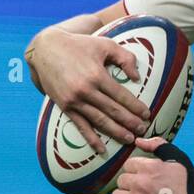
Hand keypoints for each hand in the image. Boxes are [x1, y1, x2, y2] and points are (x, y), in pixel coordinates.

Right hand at [28, 28, 151, 151]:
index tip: (147, 115)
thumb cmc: (79, 45)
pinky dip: (91, 139)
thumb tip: (137, 77)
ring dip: (116, 132)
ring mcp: (74, 101)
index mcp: (97, 75)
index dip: (136, 107)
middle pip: (113, 111)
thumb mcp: (105, 45)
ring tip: (129, 139)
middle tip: (143, 130)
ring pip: (100, 121)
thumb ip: (125, 58)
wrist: (46, 49)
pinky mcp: (64, 107)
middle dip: (130, 123)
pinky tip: (101, 149)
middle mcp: (86, 90)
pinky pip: (80, 126)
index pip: (122, 96)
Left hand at [112, 136, 188, 193]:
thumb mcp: (179, 159)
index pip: (128, 164)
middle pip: (121, 180)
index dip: (137, 170)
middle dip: (130, 183)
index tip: (145, 176)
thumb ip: (158, 146)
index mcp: (148, 167)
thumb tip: (139, 140)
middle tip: (142, 189)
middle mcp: (139, 183)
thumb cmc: (189, 185)